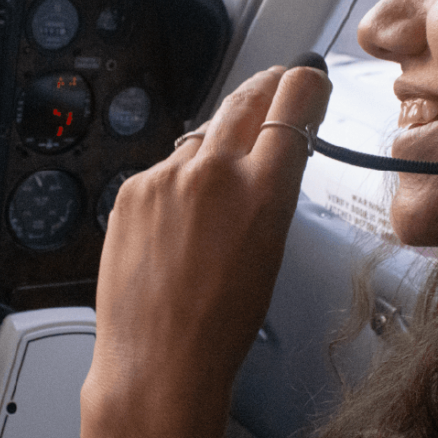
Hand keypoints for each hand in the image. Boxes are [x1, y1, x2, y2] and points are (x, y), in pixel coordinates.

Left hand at [86, 63, 332, 427]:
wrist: (157, 362)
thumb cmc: (220, 324)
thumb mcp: (272, 249)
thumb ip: (273, 188)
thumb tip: (275, 147)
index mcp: (262, 190)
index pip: (291, 104)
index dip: (304, 83)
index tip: (307, 76)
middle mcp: (212, 173)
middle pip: (245, 101)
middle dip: (265, 88)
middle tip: (275, 83)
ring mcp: (164, 179)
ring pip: (200, 139)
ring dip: (215, 148)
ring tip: (219, 190)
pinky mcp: (130, 191)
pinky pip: (164, 170)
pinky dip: (177, 183)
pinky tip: (181, 222)